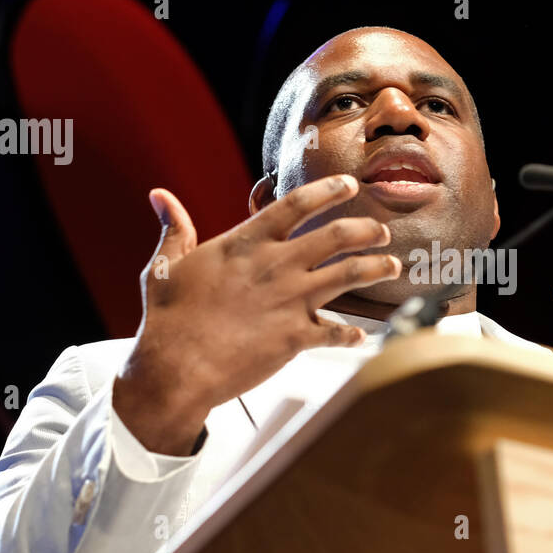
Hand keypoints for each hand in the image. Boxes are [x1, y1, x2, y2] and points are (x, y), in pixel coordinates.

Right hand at [113, 174, 402, 453]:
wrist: (175, 368)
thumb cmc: (168, 319)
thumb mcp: (164, 267)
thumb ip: (174, 230)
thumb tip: (160, 197)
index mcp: (247, 243)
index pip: (297, 204)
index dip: (329, 190)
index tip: (350, 185)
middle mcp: (276, 265)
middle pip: (337, 235)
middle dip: (367, 229)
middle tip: (382, 230)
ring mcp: (290, 300)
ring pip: (350, 274)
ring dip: (377, 267)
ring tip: (392, 265)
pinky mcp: (296, 337)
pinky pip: (337, 332)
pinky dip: (353, 334)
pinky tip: (361, 335)